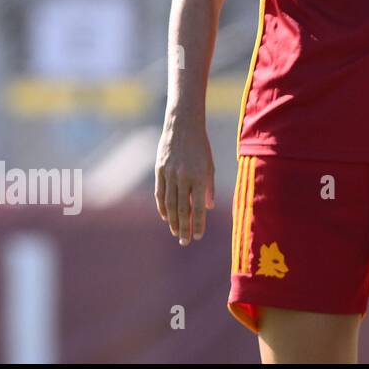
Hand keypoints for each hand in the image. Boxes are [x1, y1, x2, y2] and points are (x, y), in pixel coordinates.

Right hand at [155, 116, 215, 245]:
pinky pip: (160, 193)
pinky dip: (162, 207)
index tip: (198, 236)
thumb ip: (209, 187)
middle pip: (182, 209)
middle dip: (184, 228)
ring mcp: (169, 174)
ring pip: (169, 204)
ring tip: (176, 232)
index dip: (199, 223)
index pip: (199, 206)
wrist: (182, 126)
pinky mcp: (159, 171)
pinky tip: (165, 218)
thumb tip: (209, 207)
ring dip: (173, 221)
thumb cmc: (201, 147)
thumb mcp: (209, 165)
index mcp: (199, 177)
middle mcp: (183, 178)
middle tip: (185, 242)